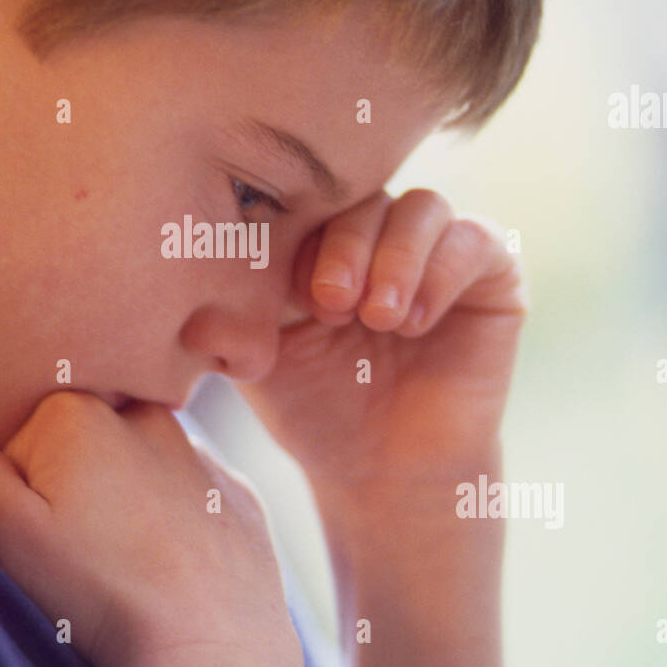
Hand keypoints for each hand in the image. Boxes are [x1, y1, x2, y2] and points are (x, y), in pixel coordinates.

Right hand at [0, 391, 304, 666]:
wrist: (210, 653)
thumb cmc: (101, 595)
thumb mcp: (2, 532)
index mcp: (78, 412)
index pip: (17, 446)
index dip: (17, 499)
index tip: (41, 542)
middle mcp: (147, 416)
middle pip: (80, 458)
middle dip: (71, 500)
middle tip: (83, 563)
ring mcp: (201, 458)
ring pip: (136, 480)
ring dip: (124, 515)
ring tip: (126, 575)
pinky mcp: (237, 500)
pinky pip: (188, 507)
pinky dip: (176, 533)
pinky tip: (171, 575)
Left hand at [239, 188, 525, 493]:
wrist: (382, 474)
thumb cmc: (315, 411)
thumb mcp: (259, 353)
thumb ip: (229, 311)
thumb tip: (174, 290)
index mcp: (325, 237)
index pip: (313, 197)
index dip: (299, 232)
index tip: (288, 297)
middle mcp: (384, 234)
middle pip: (367, 192)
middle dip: (346, 244)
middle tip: (330, 303)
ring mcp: (439, 251)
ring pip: (423, 207)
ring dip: (395, 257)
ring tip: (376, 318)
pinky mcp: (492, 275)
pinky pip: (476, 240)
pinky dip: (441, 273)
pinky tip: (411, 323)